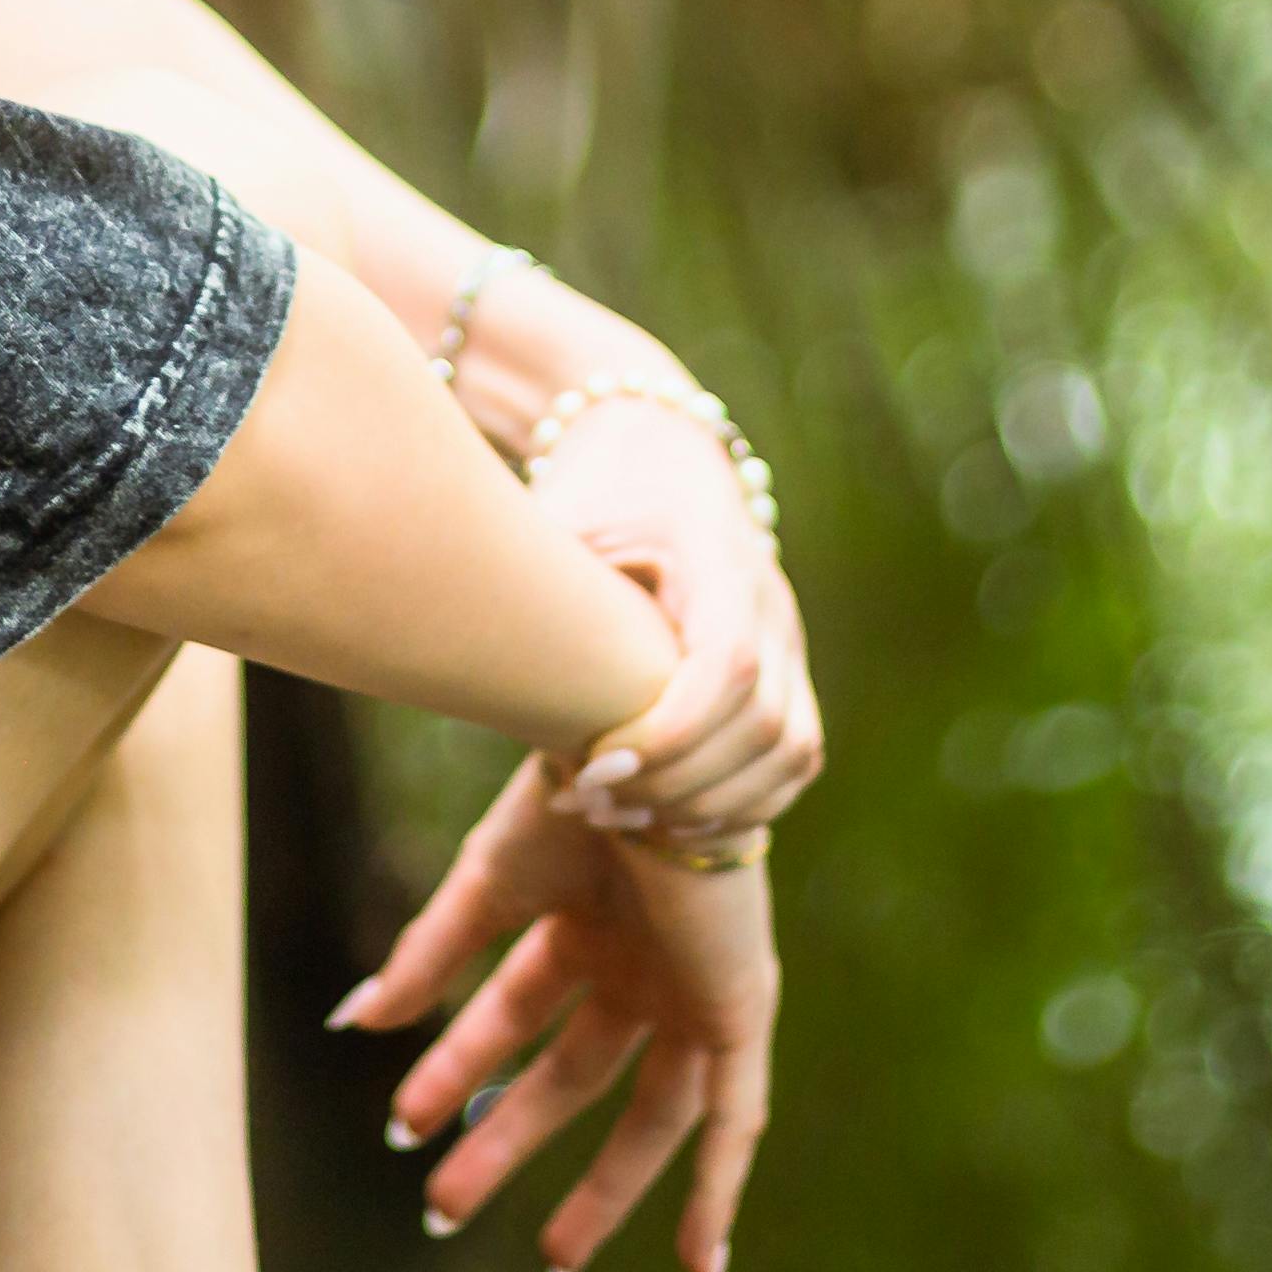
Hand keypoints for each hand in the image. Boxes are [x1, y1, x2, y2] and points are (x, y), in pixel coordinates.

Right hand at [330, 752, 778, 1271]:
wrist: (644, 745)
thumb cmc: (568, 795)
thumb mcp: (487, 888)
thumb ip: (424, 959)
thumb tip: (351, 1024)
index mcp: (583, 922)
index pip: (513, 1020)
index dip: (459, 1073)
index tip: (405, 1124)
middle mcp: (640, 962)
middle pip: (573, 1078)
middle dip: (509, 1139)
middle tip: (443, 1205)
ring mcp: (692, 988)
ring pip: (647, 1111)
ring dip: (602, 1183)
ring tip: (550, 1254)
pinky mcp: (739, 1006)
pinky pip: (738, 1115)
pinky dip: (721, 1185)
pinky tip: (700, 1260)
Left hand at [526, 397, 821, 843]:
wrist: (656, 453)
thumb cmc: (593, 489)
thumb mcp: (560, 520)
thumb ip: (536, 583)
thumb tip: (477, 655)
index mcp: (720, 557)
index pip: (730, 663)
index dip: (673, 731)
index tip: (594, 763)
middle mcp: (772, 601)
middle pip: (765, 724)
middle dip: (677, 782)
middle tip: (590, 800)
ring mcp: (791, 638)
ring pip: (790, 751)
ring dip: (709, 803)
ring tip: (621, 814)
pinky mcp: (791, 671)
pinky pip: (794, 758)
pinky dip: (740, 803)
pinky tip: (666, 817)